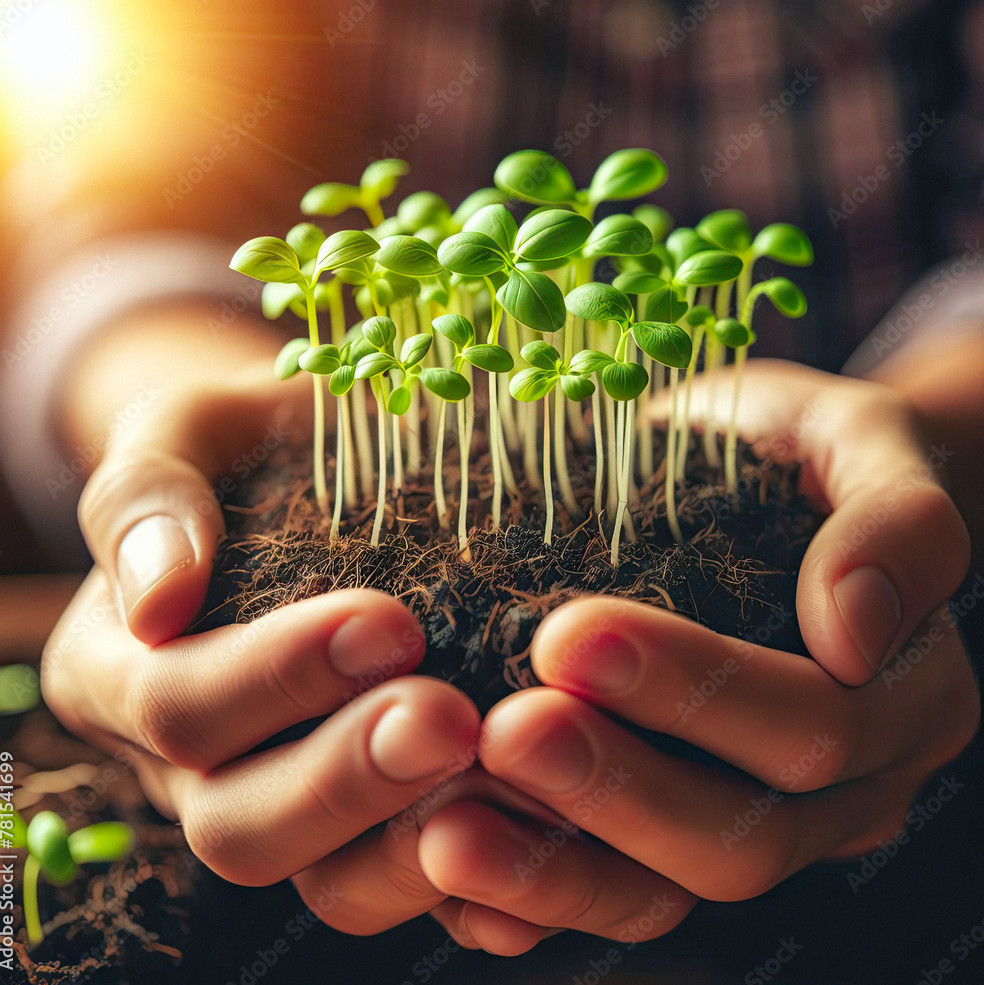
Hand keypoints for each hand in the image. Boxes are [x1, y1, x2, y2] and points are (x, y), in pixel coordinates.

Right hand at [42, 345, 481, 934]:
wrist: (309, 473)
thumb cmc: (246, 446)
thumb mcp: (181, 431)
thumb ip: (146, 498)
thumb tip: (158, 597)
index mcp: (118, 673)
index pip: (177, 705)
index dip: (277, 678)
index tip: (389, 623)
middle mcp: (186, 764)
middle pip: (239, 824)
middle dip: (349, 776)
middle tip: (453, 718)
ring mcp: (276, 803)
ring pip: (326, 881)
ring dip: (415, 839)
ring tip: (501, 769)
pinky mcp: (360, 827)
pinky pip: (407, 884)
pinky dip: (469, 876)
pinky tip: (534, 841)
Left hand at [414, 360, 978, 952]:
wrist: (754, 478)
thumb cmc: (802, 452)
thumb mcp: (865, 445)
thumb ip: (896, 524)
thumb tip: (852, 634)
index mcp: (898, 699)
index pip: (812, 725)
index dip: (695, 692)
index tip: (570, 634)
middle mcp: (833, 790)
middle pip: (737, 836)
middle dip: (614, 789)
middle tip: (506, 731)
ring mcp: (747, 825)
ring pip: (662, 893)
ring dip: (549, 872)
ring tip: (446, 830)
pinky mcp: (664, 837)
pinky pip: (601, 896)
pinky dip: (523, 897)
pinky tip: (445, 868)